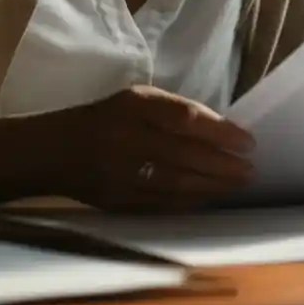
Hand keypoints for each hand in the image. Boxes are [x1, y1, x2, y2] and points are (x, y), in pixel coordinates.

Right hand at [52, 86, 254, 211]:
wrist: (52, 152)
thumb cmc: (105, 118)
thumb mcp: (136, 100)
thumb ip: (174, 112)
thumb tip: (222, 130)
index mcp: (132, 107)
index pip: (184, 118)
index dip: (220, 131)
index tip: (248, 142)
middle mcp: (125, 138)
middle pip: (184, 155)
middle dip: (223, 165)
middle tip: (251, 169)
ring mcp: (119, 173)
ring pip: (176, 183)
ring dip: (213, 186)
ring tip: (238, 184)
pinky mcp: (116, 201)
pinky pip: (161, 204)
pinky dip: (190, 202)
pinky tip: (209, 198)